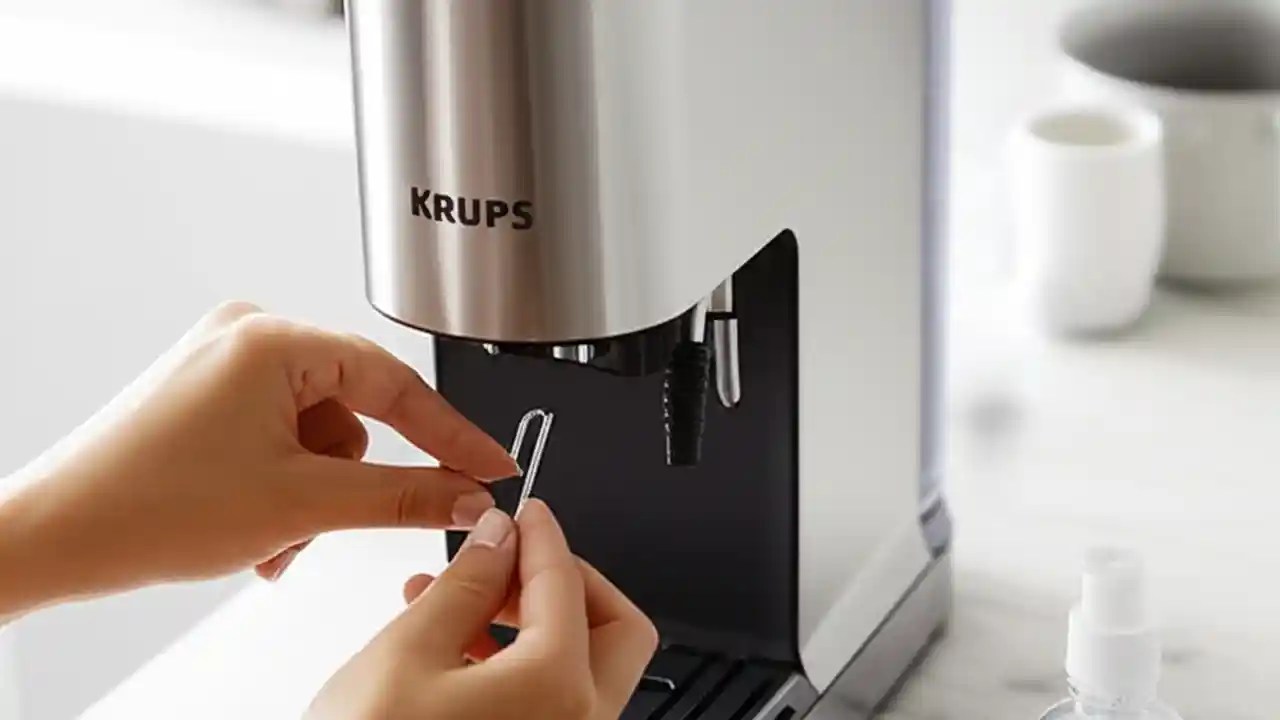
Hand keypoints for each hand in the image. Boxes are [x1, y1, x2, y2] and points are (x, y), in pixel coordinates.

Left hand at [0, 302, 515, 616]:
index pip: (395, 381)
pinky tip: (253, 524)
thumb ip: (402, 496)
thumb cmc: (146, 507)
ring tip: (270, 534)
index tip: (491, 464)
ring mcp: (221, 361)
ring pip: (316, 431)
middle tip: (321, 524)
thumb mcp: (301, 504)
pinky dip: (281, 483)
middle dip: (343, 481)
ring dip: (310, 492)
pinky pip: (279, 432)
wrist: (53, 536)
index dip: (452, 432)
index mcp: (272, 339)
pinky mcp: (204, 390)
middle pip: (352, 409)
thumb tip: (464, 494)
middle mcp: (246, 334)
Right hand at [308, 500, 658, 719]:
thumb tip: (499, 536)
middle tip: (511, 560)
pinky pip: (550, 703)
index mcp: (558, 689)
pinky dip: (517, 664)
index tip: (526, 514)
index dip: (542, 536)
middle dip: (564, 584)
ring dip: (530, 622)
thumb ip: (466, 582)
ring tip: (457, 597)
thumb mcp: (408, 651)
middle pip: (612, 628)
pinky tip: (452, 646)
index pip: (566, 582)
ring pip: (578, 667)